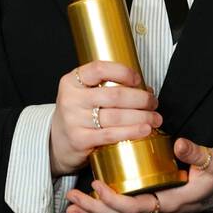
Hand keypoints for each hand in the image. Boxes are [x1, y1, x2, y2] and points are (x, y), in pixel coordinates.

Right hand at [50, 62, 160, 177]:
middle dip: (140, 99)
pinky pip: (111, 135)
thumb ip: (107, 88)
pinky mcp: (80, 140)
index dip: (122, 72)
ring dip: (141, 117)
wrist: (57, 143)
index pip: (99, 69)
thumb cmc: (77, 115)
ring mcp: (74, 120)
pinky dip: (132, 132)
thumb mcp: (83, 94)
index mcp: (72, 81)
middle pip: (114, 95)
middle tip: (153, 103)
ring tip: (154, 118)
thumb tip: (146, 89)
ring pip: (116, 116)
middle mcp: (71, 99)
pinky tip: (144, 130)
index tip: (138, 80)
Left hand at [65, 138, 212, 212]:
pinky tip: (88, 205)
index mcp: (170, 204)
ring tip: (72, 205)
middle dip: (95, 209)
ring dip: (95, 211)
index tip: (97, 185)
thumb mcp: (212, 163)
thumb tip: (180, 143)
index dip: (114, 200)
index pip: (136, 208)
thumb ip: (196, 154)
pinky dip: (104, 210)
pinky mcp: (150, 207)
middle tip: (73, 198)